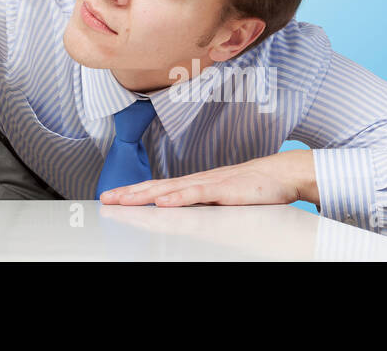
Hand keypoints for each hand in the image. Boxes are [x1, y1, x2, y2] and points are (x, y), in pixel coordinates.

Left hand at [98, 149, 317, 206]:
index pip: (158, 187)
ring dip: (144, 194)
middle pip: (156, 186)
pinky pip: (196, 194)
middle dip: (129, 192)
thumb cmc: (253, 187)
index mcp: (194, 184)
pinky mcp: (222, 190)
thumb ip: (201, 203)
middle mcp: (196, 181)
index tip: (114, 197)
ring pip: (169, 189)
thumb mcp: (221, 198)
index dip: (134, 191)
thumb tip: (180, 212)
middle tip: (106, 198)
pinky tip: (162, 201)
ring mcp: (208, 184)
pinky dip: (177, 198)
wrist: (280, 174)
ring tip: (124, 200)